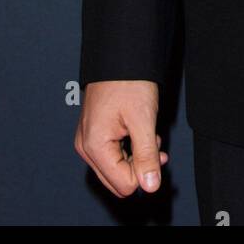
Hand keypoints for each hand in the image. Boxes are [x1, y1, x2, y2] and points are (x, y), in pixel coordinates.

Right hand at [74, 80, 168, 197]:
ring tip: (148, 134)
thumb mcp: (143, 120)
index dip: (144, 172)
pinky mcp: (95, 134)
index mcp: (94, 145)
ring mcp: (88, 140)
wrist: (120, 57)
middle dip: (140, 166)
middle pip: (117, 180)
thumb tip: (150, 186)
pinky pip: (113, 154)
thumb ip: (146, 156)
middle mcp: (86, 147)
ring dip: (137, 156)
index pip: (123, 184)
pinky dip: (130, 148)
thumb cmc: (128, 81)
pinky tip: (139, 132)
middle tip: (155, 145)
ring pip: (116, 168)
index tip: (156, 153)